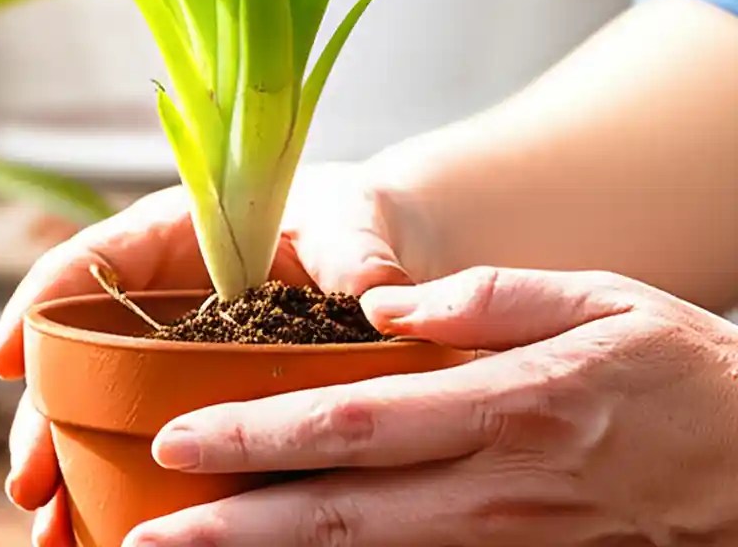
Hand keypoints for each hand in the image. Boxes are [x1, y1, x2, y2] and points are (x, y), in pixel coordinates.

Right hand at [0, 163, 414, 545]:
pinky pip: (144, 433)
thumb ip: (358, 255)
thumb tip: (381, 297)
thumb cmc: (349, 220)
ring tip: (50, 527)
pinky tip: (101, 526)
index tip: (2, 356)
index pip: (88, 260)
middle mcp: (155, 298)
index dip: (37, 305)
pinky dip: (116, 480)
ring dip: (68, 466)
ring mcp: (167, 351)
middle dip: (43, 421)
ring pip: (97, 406)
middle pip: (77, 356)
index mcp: (174, 235)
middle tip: (28, 483)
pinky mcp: (193, 394)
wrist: (375, 250)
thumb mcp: (352, 225)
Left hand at [127, 267, 737, 545]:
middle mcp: (492, 489)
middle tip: (143, 537)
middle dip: (231, 532)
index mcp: (503, 405)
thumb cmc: (676, 368)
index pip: (352, 423)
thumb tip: (380, 300)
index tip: (178, 439)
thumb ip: (484, 298)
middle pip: (338, 517)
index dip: (258, 436)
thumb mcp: (598, 300)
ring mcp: (504, 546)